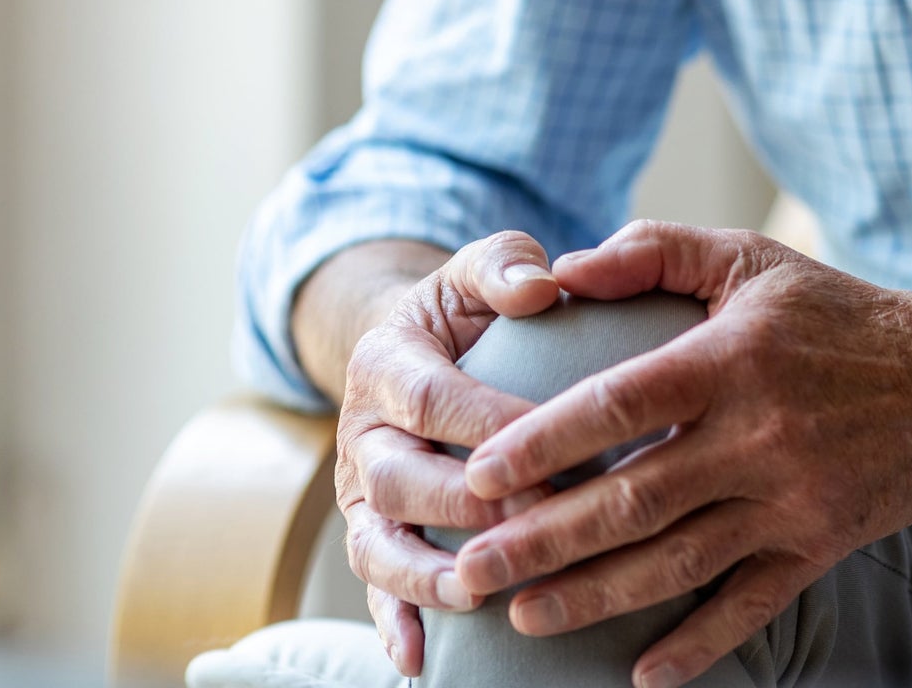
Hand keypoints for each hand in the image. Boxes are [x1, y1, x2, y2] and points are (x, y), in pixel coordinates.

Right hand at [334, 231, 562, 675]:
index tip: (551, 444)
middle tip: (532, 523)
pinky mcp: (370, 532)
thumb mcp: (478, 270)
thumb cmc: (464, 310)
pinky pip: (370, 586)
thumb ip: (506, 264)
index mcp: (386, 362)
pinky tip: (421, 660)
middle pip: (401, 479)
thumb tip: (542, 285)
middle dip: (464, 506)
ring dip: (424, 575)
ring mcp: (360, 492)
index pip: (433, 397)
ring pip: (376, 542)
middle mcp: (362, 432)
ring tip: (478, 594)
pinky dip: (391, 624)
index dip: (487, 424)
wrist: (412, 347)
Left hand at [450, 221, 911, 687]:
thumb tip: (560, 269)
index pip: (618, 403)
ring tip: (521, 618)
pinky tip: (640, 674)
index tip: (480, 472)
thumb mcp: (749, 258)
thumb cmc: (839, 313)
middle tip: (469, 570)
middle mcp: (758, 436)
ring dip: (593, 598)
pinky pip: (750, 606)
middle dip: (542, 541)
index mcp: (730, 360)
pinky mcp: (819, 547)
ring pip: (677, 563)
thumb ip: (652, 251)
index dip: (544, 441)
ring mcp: (790, 500)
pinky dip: (698, 645)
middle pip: (633, 499)